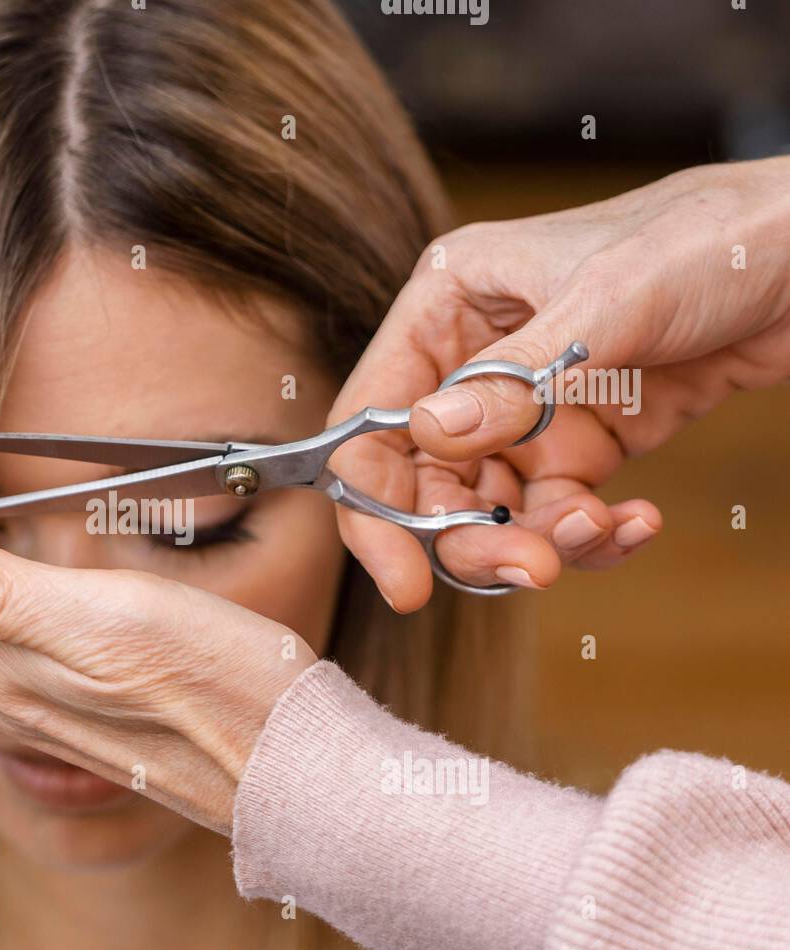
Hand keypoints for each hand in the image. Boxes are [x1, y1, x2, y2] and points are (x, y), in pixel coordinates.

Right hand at [332, 156, 789, 610]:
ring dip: (540, 542)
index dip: (373, 503)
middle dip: (471, 538)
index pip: (373, 417)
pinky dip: (593, 534)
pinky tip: (638, 521)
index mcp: (450, 305)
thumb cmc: (710, 238)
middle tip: (529, 571)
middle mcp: (475, 362)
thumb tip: (428, 437)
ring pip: (494, 510)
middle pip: (428, 481)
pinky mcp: (585, 440)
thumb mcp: (607, 302)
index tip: (402, 579)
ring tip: (598, 532)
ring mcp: (530, 407)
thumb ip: (513, 377)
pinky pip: (561, 512)